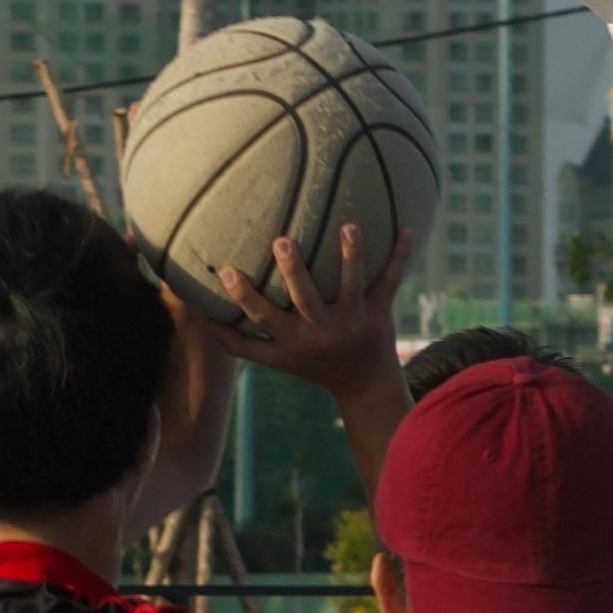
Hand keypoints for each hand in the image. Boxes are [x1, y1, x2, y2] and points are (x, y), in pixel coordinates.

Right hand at [213, 222, 407, 393]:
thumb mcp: (276, 360)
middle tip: (280, 241)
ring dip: (351, 257)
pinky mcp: (379, 314)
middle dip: (294, 272)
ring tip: (348, 227)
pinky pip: (390, 283)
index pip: (263, 319)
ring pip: (352, 287)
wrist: (364, 385)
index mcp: (294, 342)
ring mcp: (353, 321)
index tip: (226, 270)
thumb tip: (204, 322)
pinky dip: (399, 257)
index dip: (244, 297)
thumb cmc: (313, 365)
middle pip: (305, 300)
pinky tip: (407, 229)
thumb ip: (241, 345)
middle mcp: (322, 332)